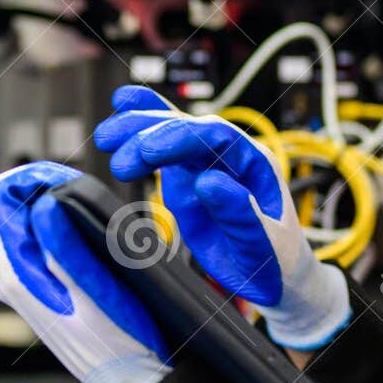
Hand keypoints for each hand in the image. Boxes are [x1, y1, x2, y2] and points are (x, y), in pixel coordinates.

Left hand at [0, 161, 167, 382]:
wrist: (127, 381)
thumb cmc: (122, 343)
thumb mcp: (102, 293)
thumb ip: (67, 249)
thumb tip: (43, 203)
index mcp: (16, 276)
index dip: (24, 177)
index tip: (64, 176)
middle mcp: (5, 278)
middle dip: (20, 183)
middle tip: (65, 179)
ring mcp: (13, 283)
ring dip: (22, 198)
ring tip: (63, 190)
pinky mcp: (28, 287)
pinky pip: (4, 240)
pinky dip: (22, 217)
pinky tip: (49, 213)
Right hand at [94, 86, 350, 350]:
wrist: (275, 277)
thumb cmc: (276, 261)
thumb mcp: (264, 244)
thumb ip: (239, 213)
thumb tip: (206, 180)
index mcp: (256, 163)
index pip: (217, 137)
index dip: (181, 138)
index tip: (149, 150)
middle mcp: (230, 156)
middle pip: (187, 129)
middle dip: (149, 134)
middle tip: (116, 152)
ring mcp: (206, 164)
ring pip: (170, 134)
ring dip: (137, 130)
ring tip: (105, 139)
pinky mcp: (187, 178)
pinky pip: (163, 150)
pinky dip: (141, 130)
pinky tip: (121, 104)